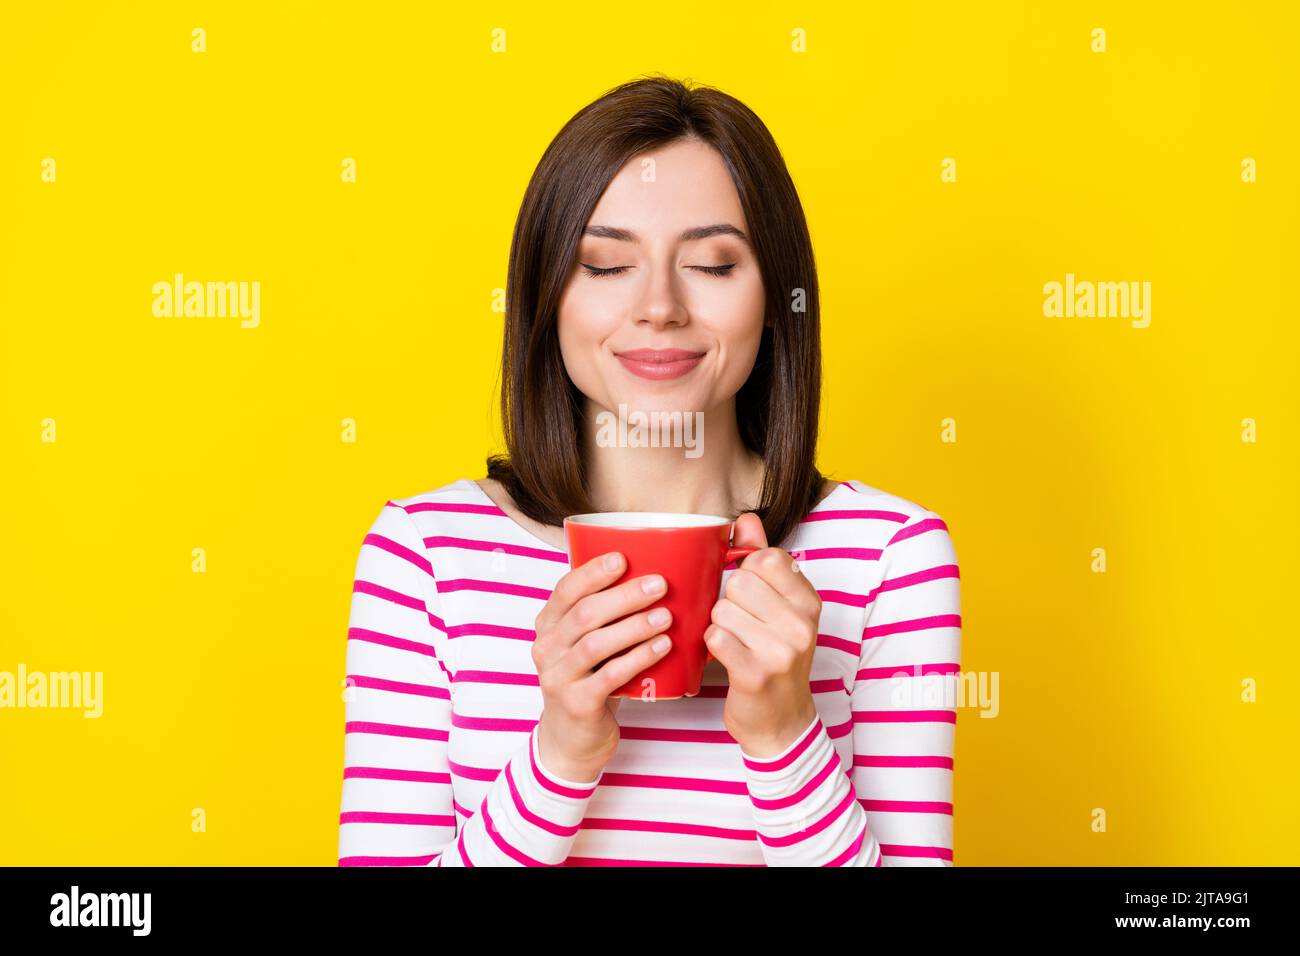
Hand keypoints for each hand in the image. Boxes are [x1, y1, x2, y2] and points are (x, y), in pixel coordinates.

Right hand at [532, 551, 673, 781]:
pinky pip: (610, 676)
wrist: (572, 739)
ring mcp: (558, 677)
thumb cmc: (589, 679)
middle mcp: (547, 648)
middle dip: (624, 596)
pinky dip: (638, 658)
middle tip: (659, 584)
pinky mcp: (577, 704)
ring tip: (666, 615)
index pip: (565, 590)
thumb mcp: (586, 644)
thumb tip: (651, 575)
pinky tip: (662, 646)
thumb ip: (603, 615)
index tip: (622, 558)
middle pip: (585, 614)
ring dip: (634, 626)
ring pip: (596, 644)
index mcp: (548, 625)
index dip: (593, 572)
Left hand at [705, 512, 820, 756]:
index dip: (747, 572)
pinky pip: (715, 637)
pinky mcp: (755, 675)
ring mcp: (781, 652)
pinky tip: (727, 656)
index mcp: (809, 601)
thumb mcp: (781, 608)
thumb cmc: (777, 657)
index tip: (754, 597)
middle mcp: (801, 624)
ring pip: (722, 609)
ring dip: (720, 625)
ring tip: (736, 642)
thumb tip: (746, 519)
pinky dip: (712, 645)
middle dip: (729, 600)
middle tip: (742, 624)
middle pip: (739, 582)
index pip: (766, 558)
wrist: (782, 721)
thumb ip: (762, 560)